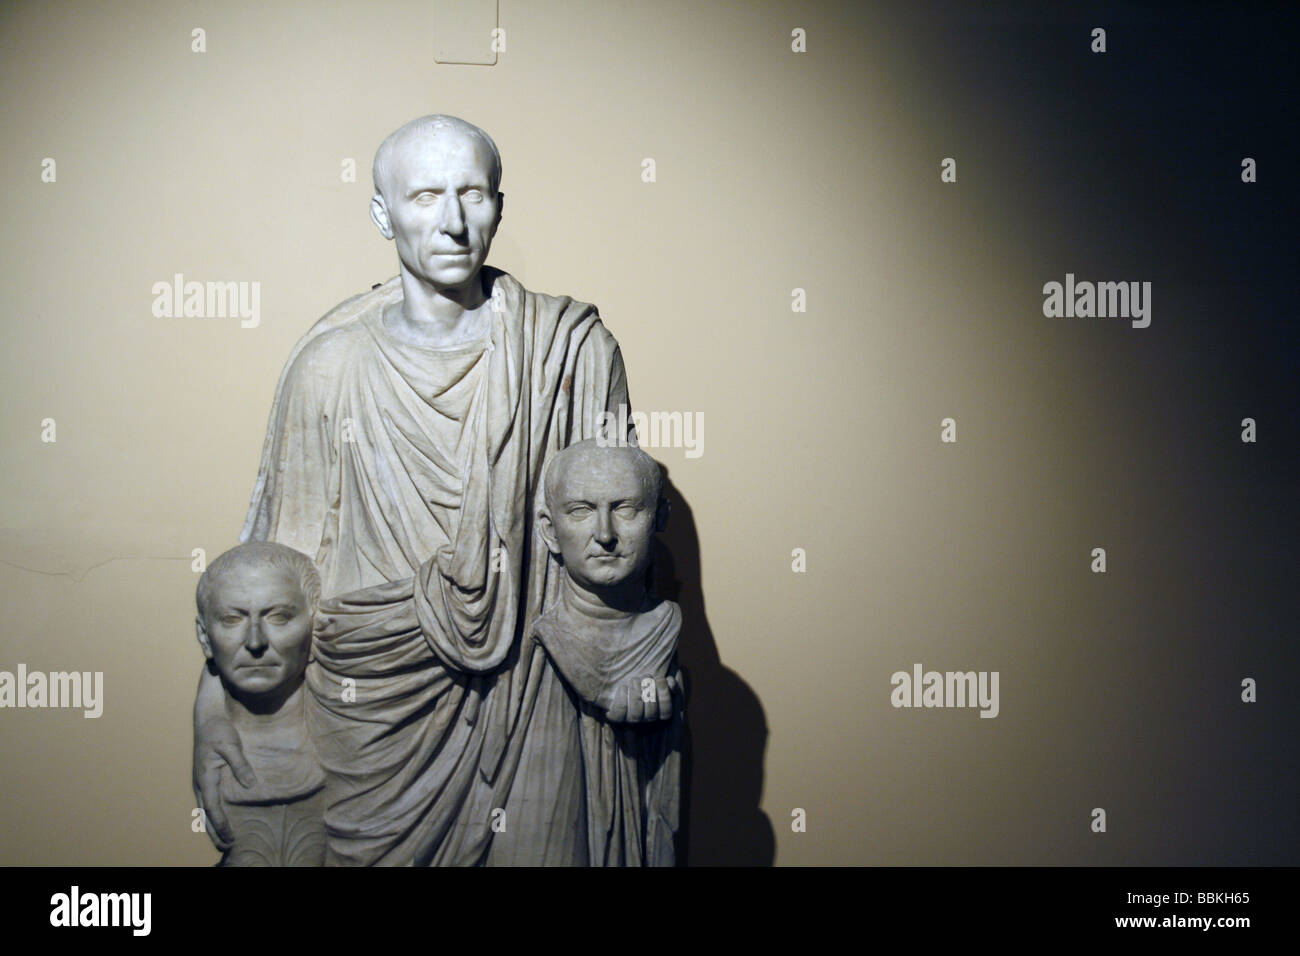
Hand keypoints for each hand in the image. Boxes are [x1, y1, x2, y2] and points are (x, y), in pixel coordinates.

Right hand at [192, 684, 255, 852]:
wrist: (207, 718)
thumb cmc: (219, 730)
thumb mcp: (231, 746)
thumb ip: (240, 765)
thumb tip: (250, 785)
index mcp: (205, 777)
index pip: (212, 807)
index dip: (221, 823)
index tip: (230, 836)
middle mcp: (201, 782)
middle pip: (206, 813)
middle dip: (215, 830)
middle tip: (227, 845)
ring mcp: (202, 780)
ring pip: (205, 808)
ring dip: (213, 824)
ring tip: (223, 839)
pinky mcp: (206, 776)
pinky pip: (208, 800)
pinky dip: (213, 812)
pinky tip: (221, 817)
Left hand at [599, 672, 681, 723]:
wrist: (619, 685)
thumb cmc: (643, 683)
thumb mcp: (658, 682)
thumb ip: (669, 684)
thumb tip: (671, 683)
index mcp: (658, 716)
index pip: (666, 713)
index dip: (664, 695)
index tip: (661, 679)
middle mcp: (644, 723)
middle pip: (651, 713)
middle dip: (649, 690)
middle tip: (646, 676)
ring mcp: (629, 722)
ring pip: (636, 712)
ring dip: (637, 691)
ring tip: (635, 680)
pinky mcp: (615, 717)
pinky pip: (620, 710)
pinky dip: (622, 696)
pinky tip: (624, 687)